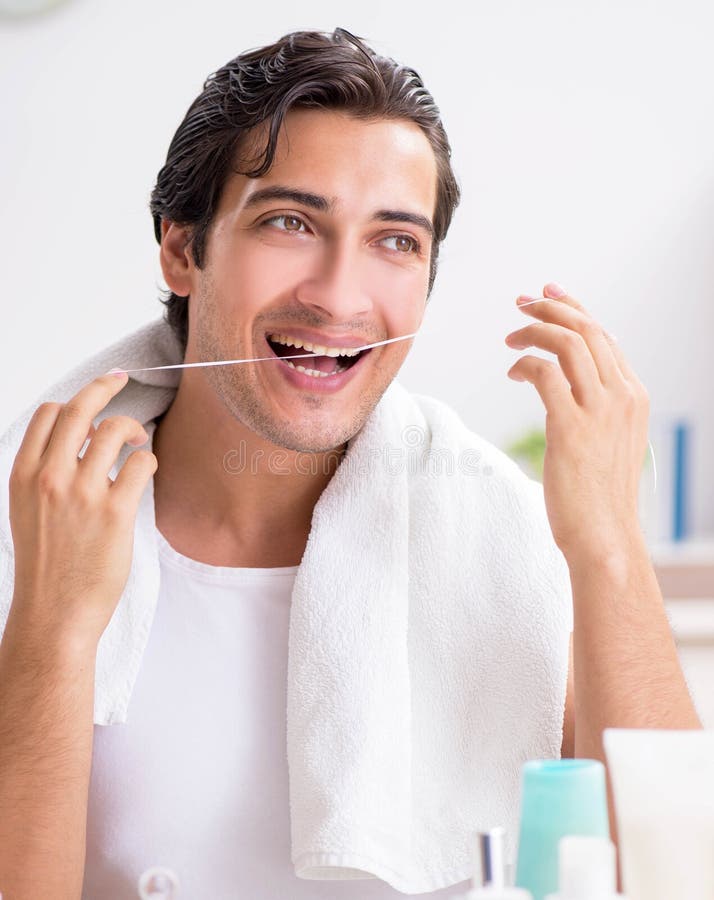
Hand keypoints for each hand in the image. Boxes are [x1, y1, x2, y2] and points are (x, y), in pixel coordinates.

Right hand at [7, 371, 156, 650]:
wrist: (53, 615)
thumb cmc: (45, 568)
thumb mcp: (27, 513)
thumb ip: (44, 476)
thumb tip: (77, 445)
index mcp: (23, 476)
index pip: (48, 415)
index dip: (75, 400)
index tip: (93, 394)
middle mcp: (50, 478)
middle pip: (80, 410)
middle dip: (104, 386)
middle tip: (122, 380)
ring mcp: (83, 493)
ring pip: (114, 430)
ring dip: (132, 428)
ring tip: (138, 441)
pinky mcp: (116, 512)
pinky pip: (141, 464)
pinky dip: (148, 460)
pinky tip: (146, 469)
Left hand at [505, 283, 649, 560]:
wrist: (604, 536)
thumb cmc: (600, 493)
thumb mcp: (611, 441)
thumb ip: (600, 406)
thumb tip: (571, 377)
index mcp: (634, 396)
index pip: (605, 336)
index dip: (574, 308)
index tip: (548, 294)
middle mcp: (623, 396)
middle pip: (586, 330)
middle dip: (551, 308)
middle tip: (522, 303)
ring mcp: (600, 411)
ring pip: (567, 343)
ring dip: (533, 330)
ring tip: (511, 337)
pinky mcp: (572, 427)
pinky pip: (544, 373)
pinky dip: (524, 364)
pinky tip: (513, 373)